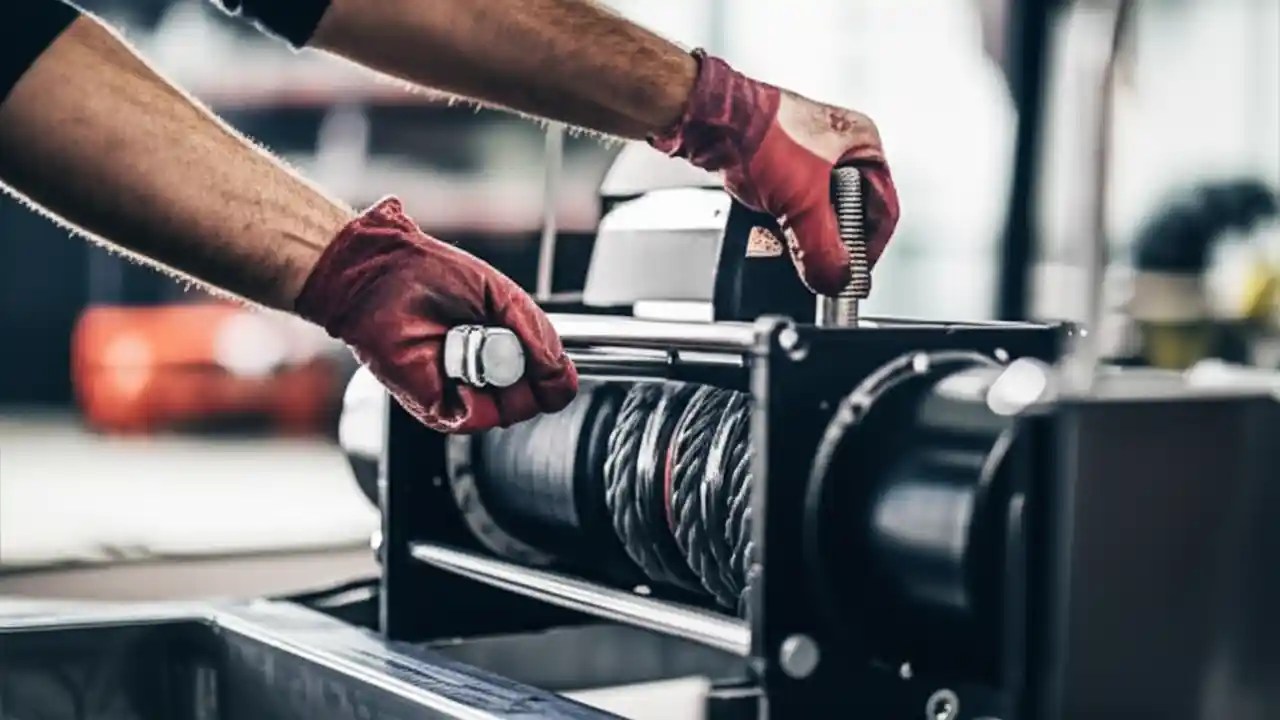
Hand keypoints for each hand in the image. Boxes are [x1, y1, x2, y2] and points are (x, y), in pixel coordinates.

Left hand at [296, 198, 577, 432]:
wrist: (384, 275)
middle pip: (535, 402)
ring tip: (471, 344)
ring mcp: (464, 392)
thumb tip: (562, 378)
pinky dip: (473, 394)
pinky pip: (474, 418)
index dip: (555, 374)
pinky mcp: (436, 407)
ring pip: (509, 413)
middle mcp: (489, 374)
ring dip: (499, 380)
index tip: (547, 356)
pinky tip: (454, 364)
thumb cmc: (436, 277)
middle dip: (530, 376)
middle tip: (505, 343)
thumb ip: (540, 336)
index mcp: (508, 347)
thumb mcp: (504, 297)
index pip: (551, 381)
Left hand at [650, 52, 899, 296]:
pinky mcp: (782, 165)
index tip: (853, 275)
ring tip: (792, 244)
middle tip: (821, 265)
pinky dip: (785, 223)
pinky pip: (794, 205)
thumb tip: (834, 280)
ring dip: (806, 233)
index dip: (869, 248)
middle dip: (833, 242)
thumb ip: (822, 249)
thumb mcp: (802, 202)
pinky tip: (772, 230)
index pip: (884, 208)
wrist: (712, 120)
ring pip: (819, 212)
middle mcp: (841, 148)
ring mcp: (810, 156)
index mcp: (863, 145)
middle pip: (850, 214)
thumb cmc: (761, 135)